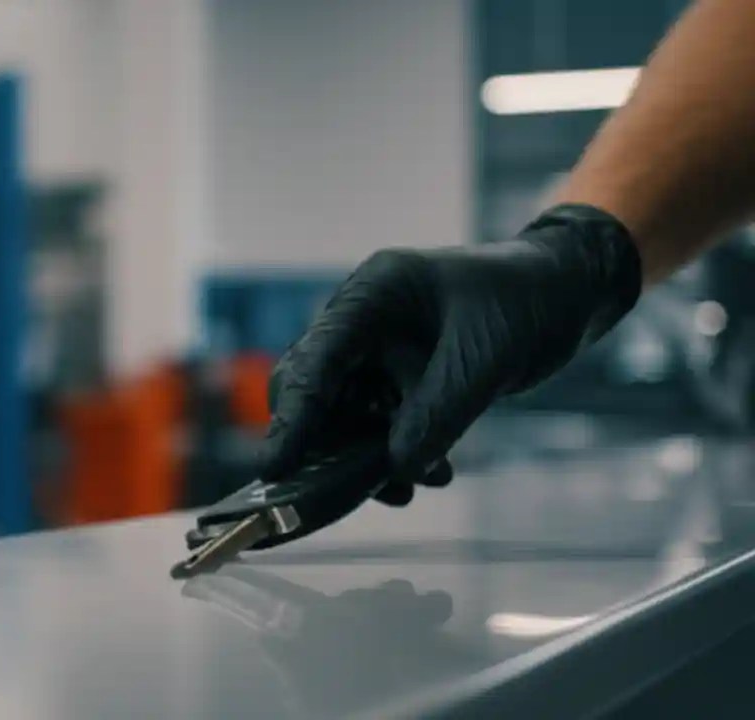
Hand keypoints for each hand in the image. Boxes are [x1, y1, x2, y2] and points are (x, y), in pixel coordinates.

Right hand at [261, 204, 642, 506]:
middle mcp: (363, 322)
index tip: (275, 467)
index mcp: (372, 296)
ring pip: (344, 416)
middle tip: (345, 492)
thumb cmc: (529, 300)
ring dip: (368, 458)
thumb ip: (437, 415)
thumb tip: (395, 469)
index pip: (314, 360)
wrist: (570, 290)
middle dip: (327, 446)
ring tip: (412, 486)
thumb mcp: (485, 359)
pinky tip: (431, 472)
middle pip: (314, 391)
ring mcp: (378, 349)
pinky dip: (396, 453)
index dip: (291, 417)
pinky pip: (378, 423)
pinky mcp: (398, 375)